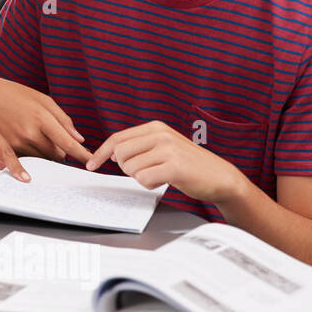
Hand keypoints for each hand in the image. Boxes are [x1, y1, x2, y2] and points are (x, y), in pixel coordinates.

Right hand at [0, 75, 91, 163]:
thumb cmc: (13, 93)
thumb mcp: (41, 99)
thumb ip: (62, 119)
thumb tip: (78, 139)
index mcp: (41, 118)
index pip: (68, 144)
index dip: (82, 154)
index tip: (92, 162)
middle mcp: (29, 133)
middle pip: (56, 155)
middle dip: (61, 150)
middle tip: (55, 138)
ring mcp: (17, 143)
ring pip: (42, 158)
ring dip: (46, 152)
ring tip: (36, 134)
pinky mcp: (6, 149)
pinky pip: (28, 159)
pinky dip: (32, 153)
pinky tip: (26, 139)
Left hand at [85, 121, 246, 204]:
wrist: (220, 177)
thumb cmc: (188, 164)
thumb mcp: (163, 146)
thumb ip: (139, 146)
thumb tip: (111, 153)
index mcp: (155, 127)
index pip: (117, 138)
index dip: (101, 153)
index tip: (91, 164)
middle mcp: (160, 134)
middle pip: (120, 153)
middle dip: (125, 168)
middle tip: (143, 172)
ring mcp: (168, 149)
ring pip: (131, 168)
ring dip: (140, 177)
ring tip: (159, 175)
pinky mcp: (174, 166)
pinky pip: (143, 178)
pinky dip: (149, 184)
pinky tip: (163, 181)